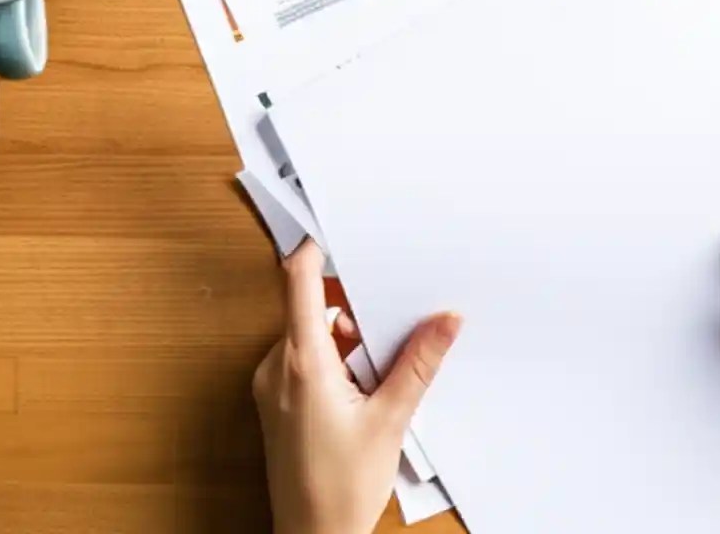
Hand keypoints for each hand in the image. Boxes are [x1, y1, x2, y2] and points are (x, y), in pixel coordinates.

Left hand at [253, 240, 461, 533]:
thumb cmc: (340, 489)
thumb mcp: (391, 418)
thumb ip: (418, 362)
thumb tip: (445, 319)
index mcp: (302, 363)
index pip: (297, 283)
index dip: (314, 251)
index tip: (334, 230)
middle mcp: (278, 368)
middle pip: (311, 309)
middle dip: (352, 312)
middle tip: (388, 331)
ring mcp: (274, 386)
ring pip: (311, 338)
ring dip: (347, 343)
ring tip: (378, 378)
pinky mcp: (278, 403)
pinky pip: (306, 363)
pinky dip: (336, 364)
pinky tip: (363, 394)